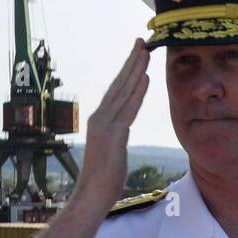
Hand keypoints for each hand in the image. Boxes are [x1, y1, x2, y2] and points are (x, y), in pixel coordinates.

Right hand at [73, 38, 150, 209]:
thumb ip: (117, 137)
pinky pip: (128, 109)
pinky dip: (137, 92)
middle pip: (118, 85)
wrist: (91, 196)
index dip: (126, 72)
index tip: (136, 55)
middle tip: (142, 42)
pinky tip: (145, 78)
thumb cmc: (102, 180)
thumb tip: (123, 130)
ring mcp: (105, 126)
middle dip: (131, 62)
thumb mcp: (112, 152)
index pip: (115, 91)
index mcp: (99, 121)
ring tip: (146, 52)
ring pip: (124, 92)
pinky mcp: (113, 135)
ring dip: (136, 70)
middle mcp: (99, 118)